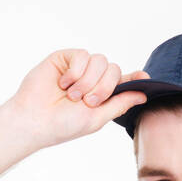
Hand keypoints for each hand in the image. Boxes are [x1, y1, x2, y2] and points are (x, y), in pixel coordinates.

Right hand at [9, 49, 149, 148]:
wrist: (36, 119)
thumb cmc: (63, 125)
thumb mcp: (97, 118)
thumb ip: (120, 104)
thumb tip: (143, 95)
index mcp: (102, 95)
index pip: (123, 83)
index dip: (135, 79)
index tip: (145, 78)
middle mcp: (92, 79)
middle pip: (114, 70)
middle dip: (103, 87)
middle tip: (87, 102)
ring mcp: (80, 67)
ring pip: (100, 61)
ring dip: (87, 81)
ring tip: (71, 96)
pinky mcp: (66, 58)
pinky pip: (83, 55)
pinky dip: (75, 72)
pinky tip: (63, 83)